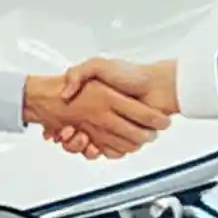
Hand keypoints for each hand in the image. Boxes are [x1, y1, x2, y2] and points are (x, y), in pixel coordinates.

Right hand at [48, 59, 178, 156]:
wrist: (159, 85)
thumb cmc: (131, 74)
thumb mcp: (98, 65)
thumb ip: (79, 73)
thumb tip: (65, 92)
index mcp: (95, 102)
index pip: (69, 119)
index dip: (61, 127)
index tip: (59, 127)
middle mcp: (103, 117)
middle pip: (78, 137)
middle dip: (71, 140)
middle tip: (68, 134)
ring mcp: (114, 129)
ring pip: (93, 147)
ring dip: (84, 147)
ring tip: (81, 139)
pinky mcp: (126, 139)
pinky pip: (111, 152)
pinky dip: (103, 152)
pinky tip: (96, 147)